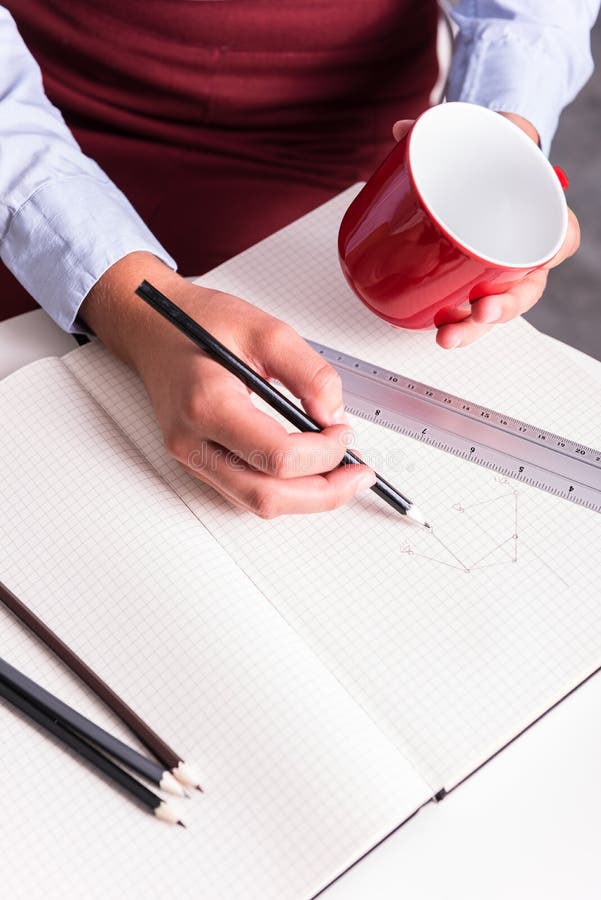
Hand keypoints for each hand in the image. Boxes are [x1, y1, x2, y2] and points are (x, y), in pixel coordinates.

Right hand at [80, 252, 375, 516]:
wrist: (153, 328)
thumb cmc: (200, 324)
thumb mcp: (266, 330)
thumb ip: (310, 373)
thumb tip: (335, 415)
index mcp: (207, 404)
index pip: (276, 457)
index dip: (323, 453)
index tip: (344, 432)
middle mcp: (193, 442)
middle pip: (267, 497)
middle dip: (323, 493)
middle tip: (358, 474)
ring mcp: (191, 458)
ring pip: (256, 504)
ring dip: (306, 496)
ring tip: (339, 472)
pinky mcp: (198, 462)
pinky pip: (246, 493)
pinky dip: (283, 489)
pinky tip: (307, 469)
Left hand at [392, 114, 580, 348]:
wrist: (478, 170)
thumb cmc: (488, 161)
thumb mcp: (477, 135)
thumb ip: (445, 126)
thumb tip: (402, 129)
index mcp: (539, 217)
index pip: (562, 236)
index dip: (554, 250)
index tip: (542, 259)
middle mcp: (523, 253)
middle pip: (525, 289)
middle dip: (504, 307)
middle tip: (482, 312)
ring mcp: (497, 273)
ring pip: (493, 307)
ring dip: (472, 328)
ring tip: (448, 336)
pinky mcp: (470, 283)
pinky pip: (466, 307)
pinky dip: (452, 321)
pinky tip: (434, 330)